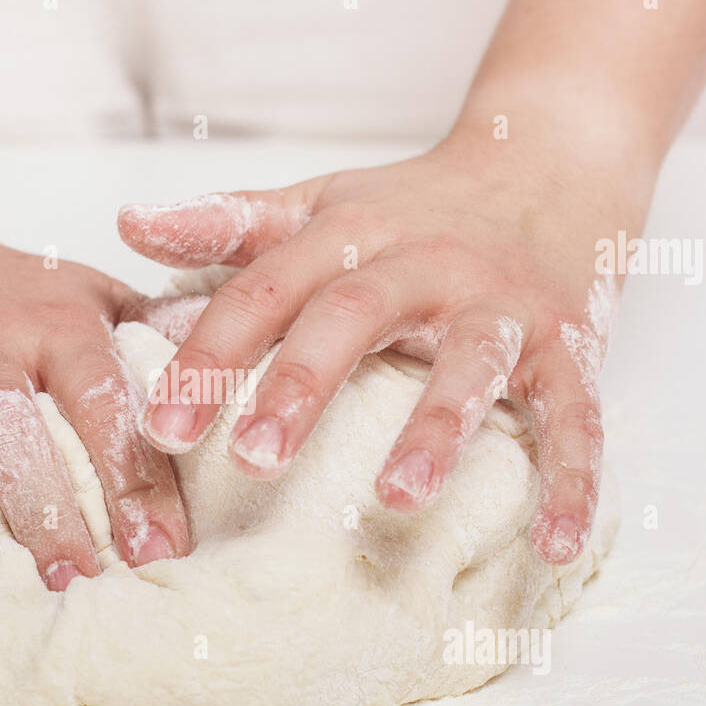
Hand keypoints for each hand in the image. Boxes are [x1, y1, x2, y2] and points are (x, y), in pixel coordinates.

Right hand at [0, 209, 189, 591]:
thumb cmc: (7, 291)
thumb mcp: (90, 292)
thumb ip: (155, 336)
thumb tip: (244, 379)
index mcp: (49, 317)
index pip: (99, 394)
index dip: (131, 475)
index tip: (159, 553)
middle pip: (0, 419)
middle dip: (38, 505)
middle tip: (69, 582)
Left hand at [118, 128, 640, 564]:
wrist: (549, 159)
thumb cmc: (414, 205)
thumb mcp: (319, 204)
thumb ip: (227, 223)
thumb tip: (128, 226)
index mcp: (349, 237)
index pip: (263, 292)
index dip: (209, 357)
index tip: (156, 431)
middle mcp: (424, 264)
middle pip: (354, 316)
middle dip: (302, 387)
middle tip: (251, 461)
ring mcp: (501, 305)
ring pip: (470, 364)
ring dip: (437, 431)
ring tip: (397, 500)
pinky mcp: (571, 344)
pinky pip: (577, 415)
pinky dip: (573, 480)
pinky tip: (552, 546)